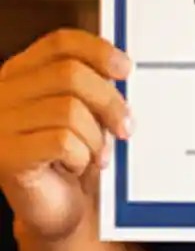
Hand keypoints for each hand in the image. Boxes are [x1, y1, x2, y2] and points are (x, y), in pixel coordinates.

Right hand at [0, 29, 132, 242]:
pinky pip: (62, 142)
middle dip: (109, 101)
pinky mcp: (5, 155)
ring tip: (94, 153)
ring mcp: (0, 125)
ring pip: (69, 110)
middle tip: (126, 125)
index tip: (125, 69)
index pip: (60, 43)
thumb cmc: (72, 155)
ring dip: (95, 137)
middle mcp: (3, 94)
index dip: (98, 50)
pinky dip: (81, 156)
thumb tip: (122, 69)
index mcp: (21, 73)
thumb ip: (93, 85)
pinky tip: (76, 166)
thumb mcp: (84, 111)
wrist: (55, 207)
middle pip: (70, 74)